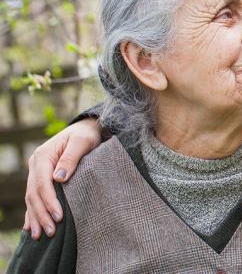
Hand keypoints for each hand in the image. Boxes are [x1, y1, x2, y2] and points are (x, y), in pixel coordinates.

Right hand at [24, 118, 101, 238]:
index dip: (49, 201)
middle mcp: (36, 164)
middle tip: (51, 232)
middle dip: (41, 214)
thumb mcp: (82, 142)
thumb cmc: (87, 135)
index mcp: (43, 156)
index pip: (42, 183)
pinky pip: (34, 198)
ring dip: (35, 217)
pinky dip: (33, 212)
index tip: (59, 216)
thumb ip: (71, 158)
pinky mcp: (41, 178)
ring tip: (39, 236)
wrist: (86, 129)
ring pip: (31, 198)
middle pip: (34, 194)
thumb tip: (59, 178)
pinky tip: (31, 227)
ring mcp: (36, 172)